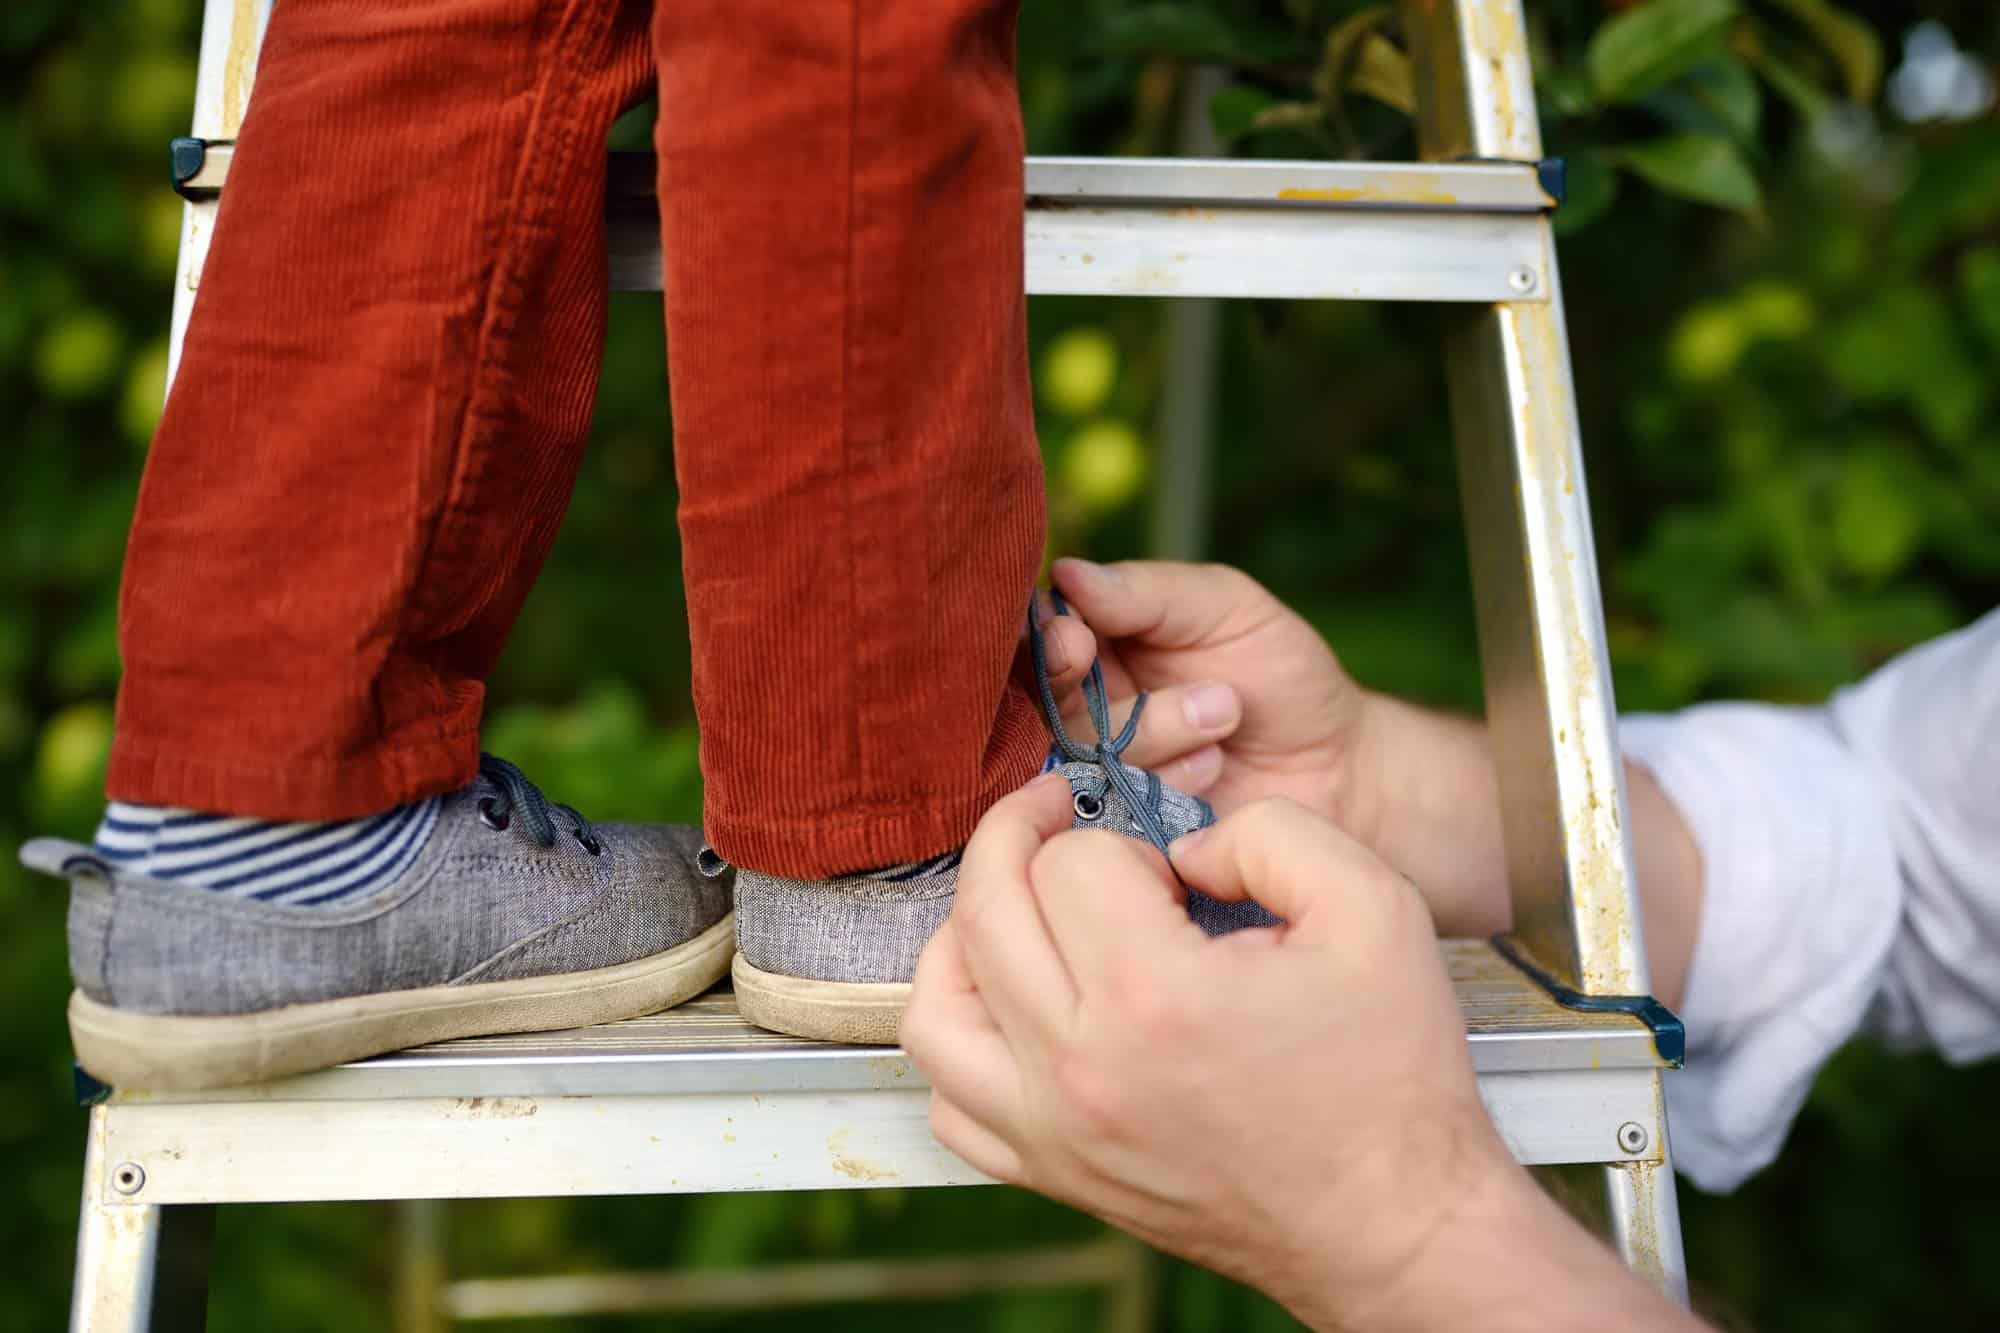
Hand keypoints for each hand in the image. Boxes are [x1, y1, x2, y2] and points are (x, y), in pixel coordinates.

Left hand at [901, 777, 1514, 1327]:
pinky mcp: (1054, 1174)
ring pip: (937, 1008)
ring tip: (1018, 903)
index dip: (1120, 836)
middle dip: (1016, 838)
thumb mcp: (1374, 907)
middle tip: (1056, 813)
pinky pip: (950, 1102)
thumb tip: (1181, 846)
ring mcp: (1054, 1131)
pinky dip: (961, 1039)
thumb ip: (1269, 831)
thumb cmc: (1390, 1076)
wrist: (1392, 1225)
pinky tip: (1011, 1004)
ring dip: (963, 934)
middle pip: (984, 912)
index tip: (1169, 868)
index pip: (1070, 861)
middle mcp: (1080, 1068)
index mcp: (1154, 995)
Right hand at [1035, 558, 1366, 823]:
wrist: (1337, 763)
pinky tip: (1213, 767)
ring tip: (1225, 713)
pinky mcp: (1124, 824)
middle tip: (1139, 686)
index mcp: (1098, 640)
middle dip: (1087, 689)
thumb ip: (1147, 591)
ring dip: (1153, 731)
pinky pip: (1108, 809)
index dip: (1043, 638)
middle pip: (1042, 700)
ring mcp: (1100, 769)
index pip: (1035, 634)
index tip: (1076, 638)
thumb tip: (1066, 572)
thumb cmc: (1281, 673)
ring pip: (1078, 754)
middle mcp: (1084, 704)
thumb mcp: (1224, 607)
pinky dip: (1165, 783)